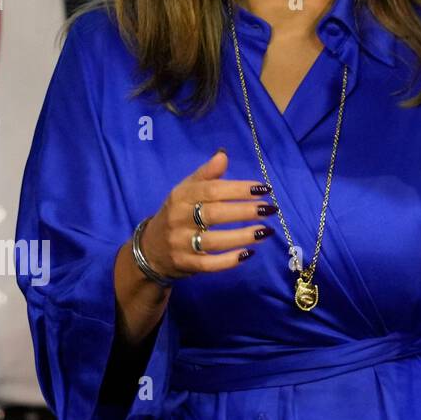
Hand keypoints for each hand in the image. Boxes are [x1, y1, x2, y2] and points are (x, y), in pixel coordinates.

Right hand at [137, 149, 273, 280]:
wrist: (151, 249)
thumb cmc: (178, 213)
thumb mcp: (186, 190)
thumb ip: (206, 174)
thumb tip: (223, 154)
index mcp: (181, 196)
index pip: (212, 190)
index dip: (239, 189)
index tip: (263, 189)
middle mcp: (178, 218)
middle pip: (214, 214)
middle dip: (245, 211)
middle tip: (269, 209)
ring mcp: (180, 243)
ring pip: (214, 241)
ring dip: (243, 236)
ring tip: (266, 231)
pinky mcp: (185, 264)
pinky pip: (209, 264)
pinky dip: (229, 261)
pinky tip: (249, 253)